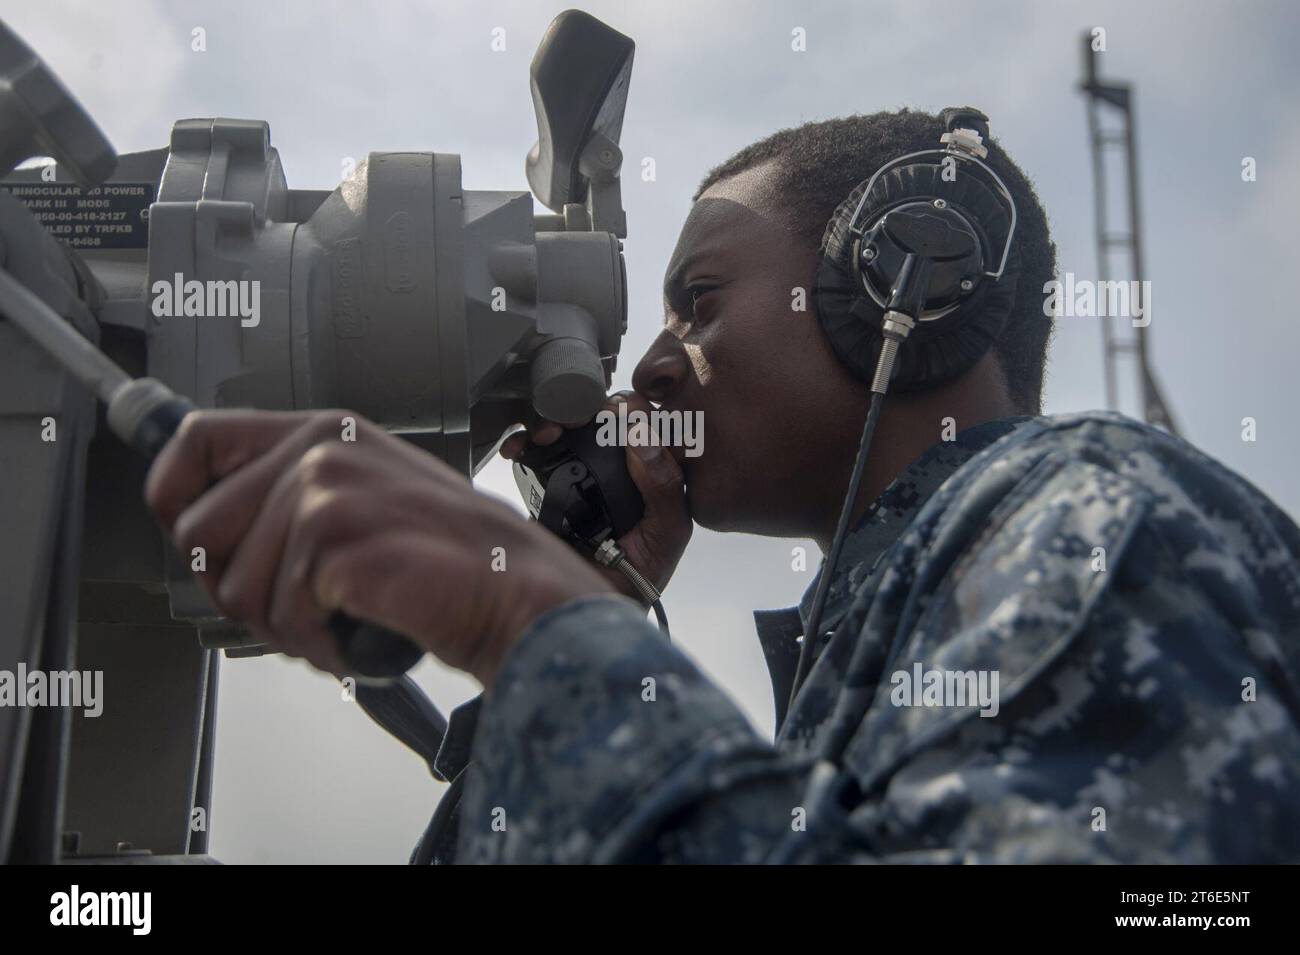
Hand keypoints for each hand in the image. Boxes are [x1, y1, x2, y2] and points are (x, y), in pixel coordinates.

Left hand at [144, 409, 614, 686]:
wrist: (519, 594)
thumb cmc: (453, 562)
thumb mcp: (369, 497)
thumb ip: (295, 494)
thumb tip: (207, 529)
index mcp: (324, 431)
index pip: (196, 440)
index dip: (174, 498)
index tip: (191, 537)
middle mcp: (320, 448)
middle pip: (199, 533)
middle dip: (241, 591)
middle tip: (305, 602)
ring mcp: (326, 489)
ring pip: (236, 589)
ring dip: (288, 627)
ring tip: (347, 616)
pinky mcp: (336, 537)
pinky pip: (282, 615)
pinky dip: (321, 644)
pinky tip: (364, 628)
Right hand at [499, 390, 691, 603]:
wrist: (587, 611)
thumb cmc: (637, 574)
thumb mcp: (667, 533)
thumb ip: (665, 486)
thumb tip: (641, 434)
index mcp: (653, 470)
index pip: (646, 421)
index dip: (630, 408)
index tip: (613, 412)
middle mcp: (617, 465)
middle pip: (600, 415)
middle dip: (584, 409)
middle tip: (571, 422)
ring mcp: (580, 471)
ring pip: (566, 425)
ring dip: (552, 419)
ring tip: (546, 434)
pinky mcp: (547, 482)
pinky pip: (534, 448)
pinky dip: (523, 439)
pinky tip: (520, 447)